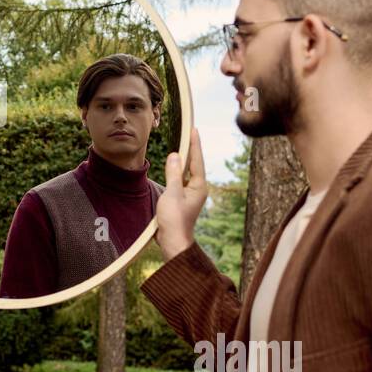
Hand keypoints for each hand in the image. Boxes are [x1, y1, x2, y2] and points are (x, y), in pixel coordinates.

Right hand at [155, 126, 207, 259]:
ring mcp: (190, 194)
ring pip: (187, 172)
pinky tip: (173, 166)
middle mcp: (197, 189)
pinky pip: (181, 179)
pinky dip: (177, 170)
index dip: (195, 144)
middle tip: (189, 132)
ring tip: (182, 144)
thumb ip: (173, 173)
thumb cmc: (174, 220)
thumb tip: (174, 155)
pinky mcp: (182, 199)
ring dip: (184, 159)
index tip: (194, 129)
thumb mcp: (172, 193)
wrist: (173, 242)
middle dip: (191, 148)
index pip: (197, 160)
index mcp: (199, 186)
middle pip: (194, 164)